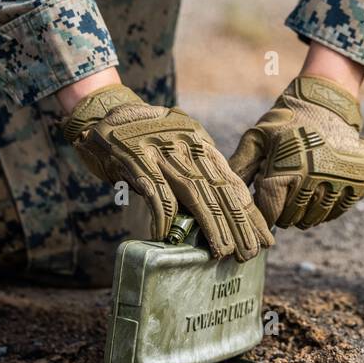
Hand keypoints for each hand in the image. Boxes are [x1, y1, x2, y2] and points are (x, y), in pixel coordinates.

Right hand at [62, 83, 272, 261]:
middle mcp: (185, 141)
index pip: (230, 179)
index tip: (263, 235)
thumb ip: (194, 168)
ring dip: (211, 225)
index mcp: (199, 139)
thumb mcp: (175, 143)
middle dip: (237, 223)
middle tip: (250, 252)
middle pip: (218, 188)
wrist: (100, 110)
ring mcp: (161, 148)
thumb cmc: (140, 136)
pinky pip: (155, 192)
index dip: (247, 210)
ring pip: (194, 192)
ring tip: (221, 251)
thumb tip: (220, 210)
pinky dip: (163, 217)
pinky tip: (166, 238)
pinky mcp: (135, 156)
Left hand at [229, 75, 363, 229]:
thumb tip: (225, 193)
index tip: (265, 198)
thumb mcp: (259, 136)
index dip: (264, 210)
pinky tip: (316, 195)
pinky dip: (324, 210)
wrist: (326, 101)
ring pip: (313, 218)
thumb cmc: (287, 120)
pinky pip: (336, 212)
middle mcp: (315, 177)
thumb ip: (241, 165)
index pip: (270, 212)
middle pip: (291, 219)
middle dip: (281, 211)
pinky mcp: (356, 182)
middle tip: (281, 194)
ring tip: (297, 194)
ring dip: (302, 213)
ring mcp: (338, 180)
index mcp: (288, 167)